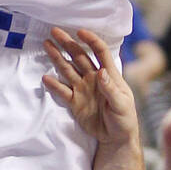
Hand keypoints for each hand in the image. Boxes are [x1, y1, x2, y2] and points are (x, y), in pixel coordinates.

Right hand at [42, 27, 138, 146]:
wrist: (116, 138)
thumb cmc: (125, 119)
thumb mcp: (122, 104)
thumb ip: (111, 88)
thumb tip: (101, 71)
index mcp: (109, 75)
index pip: (100, 52)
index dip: (91, 41)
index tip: (80, 32)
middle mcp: (93, 78)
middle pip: (79, 56)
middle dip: (68, 43)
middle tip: (55, 31)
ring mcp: (83, 89)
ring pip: (68, 69)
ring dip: (57, 58)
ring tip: (46, 45)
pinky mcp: (75, 102)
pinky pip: (62, 91)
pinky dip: (54, 85)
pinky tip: (45, 77)